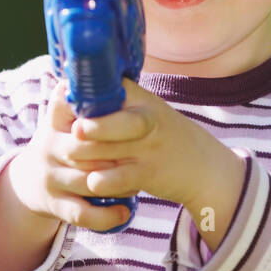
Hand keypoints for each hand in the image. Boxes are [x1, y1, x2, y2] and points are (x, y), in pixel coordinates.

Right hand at [4, 79, 134, 232]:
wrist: (31, 181)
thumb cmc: (62, 139)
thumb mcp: (64, 115)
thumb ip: (82, 95)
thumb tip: (101, 64)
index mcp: (54, 119)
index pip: (70, 109)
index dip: (101, 117)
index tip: (133, 119)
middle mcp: (47, 147)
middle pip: (84, 149)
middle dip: (116, 152)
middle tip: (144, 152)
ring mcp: (51, 177)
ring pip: (87, 181)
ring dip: (117, 182)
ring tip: (142, 181)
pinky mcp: (55, 205)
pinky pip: (82, 214)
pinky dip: (105, 216)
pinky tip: (126, 212)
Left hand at [65, 78, 240, 208]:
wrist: (203, 166)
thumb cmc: (163, 135)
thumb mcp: (147, 109)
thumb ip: (117, 100)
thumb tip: (68, 88)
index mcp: (143, 100)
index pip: (114, 89)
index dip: (90, 94)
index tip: (68, 96)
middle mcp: (148, 120)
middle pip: (116, 122)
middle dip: (91, 128)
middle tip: (72, 131)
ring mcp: (150, 148)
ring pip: (112, 150)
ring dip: (87, 155)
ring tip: (69, 155)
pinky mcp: (150, 174)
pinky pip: (121, 178)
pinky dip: (105, 181)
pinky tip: (92, 182)